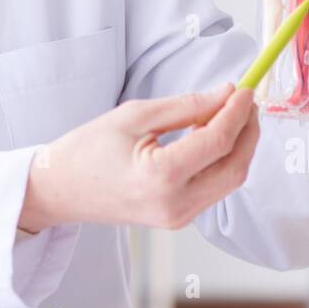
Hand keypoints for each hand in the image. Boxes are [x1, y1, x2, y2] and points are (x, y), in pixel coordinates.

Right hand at [18, 83, 259, 231]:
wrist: (60, 189)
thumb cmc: (86, 150)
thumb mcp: (134, 116)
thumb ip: (185, 106)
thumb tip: (224, 95)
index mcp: (161, 176)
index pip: (218, 141)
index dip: (237, 112)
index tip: (245, 88)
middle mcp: (175, 204)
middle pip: (235, 166)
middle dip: (248, 131)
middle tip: (247, 100)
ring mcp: (178, 218)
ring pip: (229, 180)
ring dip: (239, 146)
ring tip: (233, 114)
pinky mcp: (178, 219)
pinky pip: (215, 189)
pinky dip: (223, 161)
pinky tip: (215, 136)